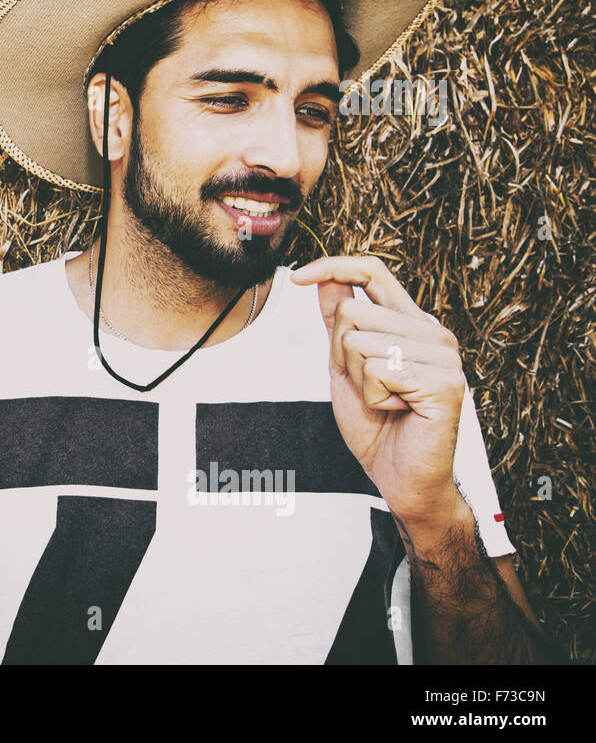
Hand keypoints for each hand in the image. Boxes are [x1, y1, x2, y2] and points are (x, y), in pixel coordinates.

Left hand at [291, 256, 465, 525]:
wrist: (400, 476)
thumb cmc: (376, 425)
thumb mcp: (344, 366)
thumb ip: (337, 322)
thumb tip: (322, 279)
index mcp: (411, 323)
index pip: (373, 272)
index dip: (333, 266)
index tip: (297, 277)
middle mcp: (432, 332)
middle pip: (352, 313)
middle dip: (341, 355)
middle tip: (369, 387)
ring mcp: (443, 355)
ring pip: (360, 341)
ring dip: (358, 379)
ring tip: (386, 400)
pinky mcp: (445, 381)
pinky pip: (378, 370)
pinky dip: (374, 396)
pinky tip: (398, 410)